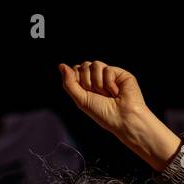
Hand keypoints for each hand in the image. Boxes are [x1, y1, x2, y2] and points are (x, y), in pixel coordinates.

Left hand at [59, 61, 181, 169]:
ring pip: (95, 65)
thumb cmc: (103, 113)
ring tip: (107, 94)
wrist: (122, 118)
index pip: (75, 71)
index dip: (77, 80)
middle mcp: (97, 78)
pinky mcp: (120, 73)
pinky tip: (116, 92)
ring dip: (98, 83)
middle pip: (84, 66)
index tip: (85, 93)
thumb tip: (61, 66)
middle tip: (98, 95)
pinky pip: (107, 69)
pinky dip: (109, 83)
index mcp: (87, 84)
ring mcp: (109, 74)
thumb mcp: (81, 99)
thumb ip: (69, 83)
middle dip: (88, 83)